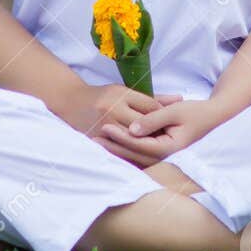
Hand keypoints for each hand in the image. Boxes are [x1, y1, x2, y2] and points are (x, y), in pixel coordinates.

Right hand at [49, 83, 182, 161]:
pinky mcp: (96, 138)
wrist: (70, 102)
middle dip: (158, 133)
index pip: (150, 107)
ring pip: (132, 140)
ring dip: (147, 147)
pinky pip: (119, 151)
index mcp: (121, 95)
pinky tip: (143, 159)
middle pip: (143, 125)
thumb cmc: (103, 96)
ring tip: (161, 151)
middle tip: (173, 141)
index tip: (174, 123)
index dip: (164, 116)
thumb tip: (181, 98)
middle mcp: (112, 109)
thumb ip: (154, 97)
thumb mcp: (126, 91)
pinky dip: (132, 155)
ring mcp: (103, 125)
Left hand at [98, 96, 232, 164]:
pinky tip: (111, 145)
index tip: (105, 126)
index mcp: (170, 148)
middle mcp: (166, 156)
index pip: (140, 145)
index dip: (122, 136)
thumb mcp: (174, 112)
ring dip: (117, 149)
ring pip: (135, 157)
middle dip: (113, 146)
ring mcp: (163, 156)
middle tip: (94, 137)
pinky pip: (140, 154)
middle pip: (134, 154)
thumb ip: (153, 120)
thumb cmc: (194, 111)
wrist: (212, 116)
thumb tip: (131, 129)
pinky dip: (125, 149)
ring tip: (97, 141)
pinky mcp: (161, 152)